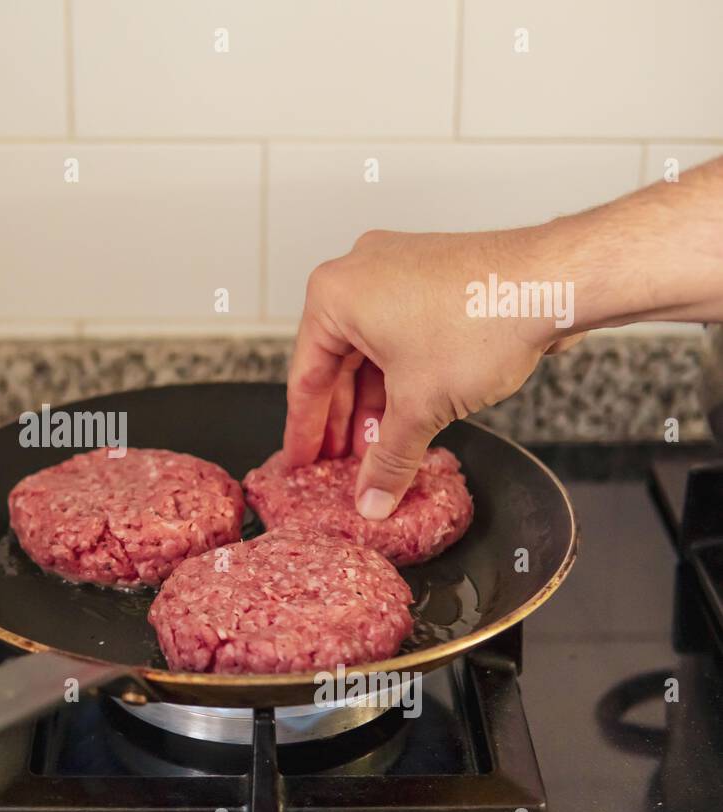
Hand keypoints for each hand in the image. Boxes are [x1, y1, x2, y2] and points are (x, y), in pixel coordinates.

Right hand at [284, 228, 561, 519]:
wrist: (554, 281)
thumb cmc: (481, 319)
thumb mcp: (421, 407)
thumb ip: (388, 459)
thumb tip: (372, 497)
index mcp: (333, 296)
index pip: (305, 379)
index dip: (305, 432)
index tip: (301, 462)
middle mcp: (358, 275)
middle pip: (337, 365)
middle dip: (344, 422)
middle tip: (338, 465)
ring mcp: (397, 271)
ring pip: (371, 352)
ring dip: (374, 405)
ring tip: (377, 450)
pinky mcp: (432, 278)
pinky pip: (400, 336)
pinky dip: (400, 378)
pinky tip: (408, 417)